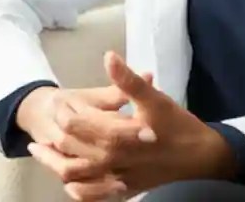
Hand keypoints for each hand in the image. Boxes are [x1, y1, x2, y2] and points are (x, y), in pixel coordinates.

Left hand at [29, 52, 236, 200]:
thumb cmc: (178, 126)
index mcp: (117, 138)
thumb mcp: (154, 99)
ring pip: (75, 176)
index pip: (76, 125)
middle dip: (55, 134)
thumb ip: (128, 81)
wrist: (204, 160)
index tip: (60, 102)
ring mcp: (118, 180)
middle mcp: (113, 162)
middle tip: (47, 121)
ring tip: (40, 150)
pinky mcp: (125, 192)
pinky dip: (77, 188)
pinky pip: (93, 195)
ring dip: (55, 163)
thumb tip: (108, 56)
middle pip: (71, 149)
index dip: (65, 112)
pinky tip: (68, 180)